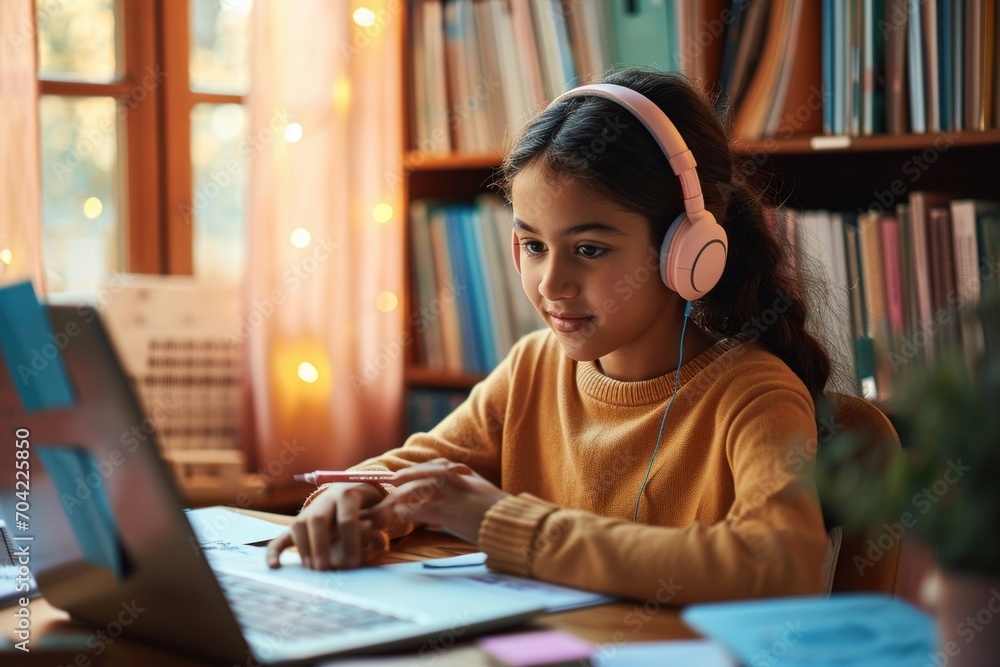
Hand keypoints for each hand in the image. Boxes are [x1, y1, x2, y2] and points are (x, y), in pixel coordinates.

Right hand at [266, 482, 393, 569]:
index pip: (347, 518)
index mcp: (349, 494)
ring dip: (304, 547)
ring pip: (300, 524)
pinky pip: (284, 534)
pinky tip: (274, 566)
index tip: (353, 564)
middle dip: (321, 545)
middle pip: (318, 519)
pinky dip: (275, 550)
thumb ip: (382, 518)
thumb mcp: (381, 505)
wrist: (353, 487)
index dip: (350, 541)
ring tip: (313, 569)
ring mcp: (310, 510)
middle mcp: (326, 499)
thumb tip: (381, 537)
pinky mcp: (300, 522)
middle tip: (326, 569)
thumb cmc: (370, 503)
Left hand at [364, 458, 508, 543]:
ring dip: (403, 492)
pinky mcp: (451, 514)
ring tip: (389, 498)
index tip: (405, 473)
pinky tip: (399, 514)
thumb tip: (452, 488)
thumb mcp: (484, 492)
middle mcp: (461, 482)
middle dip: (407, 475)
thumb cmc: (501, 514)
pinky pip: (424, 509)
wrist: (515, 526)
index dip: (420, 469)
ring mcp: (455, 497)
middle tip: (390, 480)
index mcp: (469, 476)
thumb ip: (468, 486)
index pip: (440, 466)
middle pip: (428, 473)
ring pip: (423, 487)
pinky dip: (409, 510)